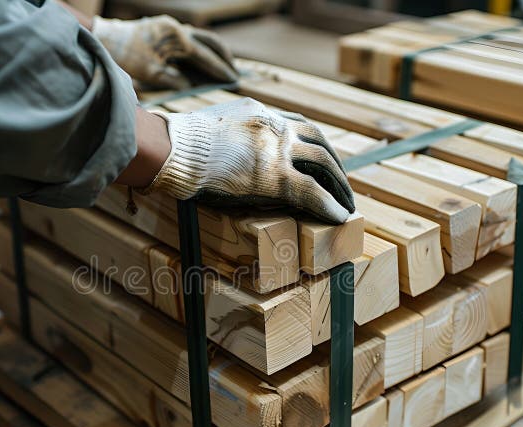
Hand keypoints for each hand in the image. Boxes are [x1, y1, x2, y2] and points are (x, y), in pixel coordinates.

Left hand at [92, 15, 237, 89]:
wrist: (106, 38)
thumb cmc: (127, 56)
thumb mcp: (151, 74)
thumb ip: (174, 79)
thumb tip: (190, 84)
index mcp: (177, 39)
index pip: (204, 56)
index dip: (219, 70)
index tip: (233, 80)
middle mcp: (178, 29)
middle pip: (210, 41)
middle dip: (224, 56)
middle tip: (235, 71)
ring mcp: (172, 26)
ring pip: (201, 38)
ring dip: (213, 52)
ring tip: (223, 66)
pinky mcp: (165, 29)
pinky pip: (189, 39)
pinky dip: (199, 50)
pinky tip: (201, 61)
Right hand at [143, 98, 354, 223]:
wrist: (175, 150)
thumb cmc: (181, 145)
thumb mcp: (213, 127)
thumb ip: (232, 135)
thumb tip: (230, 154)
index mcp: (260, 113)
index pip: (298, 124)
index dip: (314, 144)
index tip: (322, 159)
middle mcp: (275, 126)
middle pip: (317, 141)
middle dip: (335, 165)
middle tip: (342, 183)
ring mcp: (277, 149)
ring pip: (323, 164)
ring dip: (339, 185)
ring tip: (348, 204)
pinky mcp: (274, 176)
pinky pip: (312, 192)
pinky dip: (329, 204)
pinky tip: (340, 216)